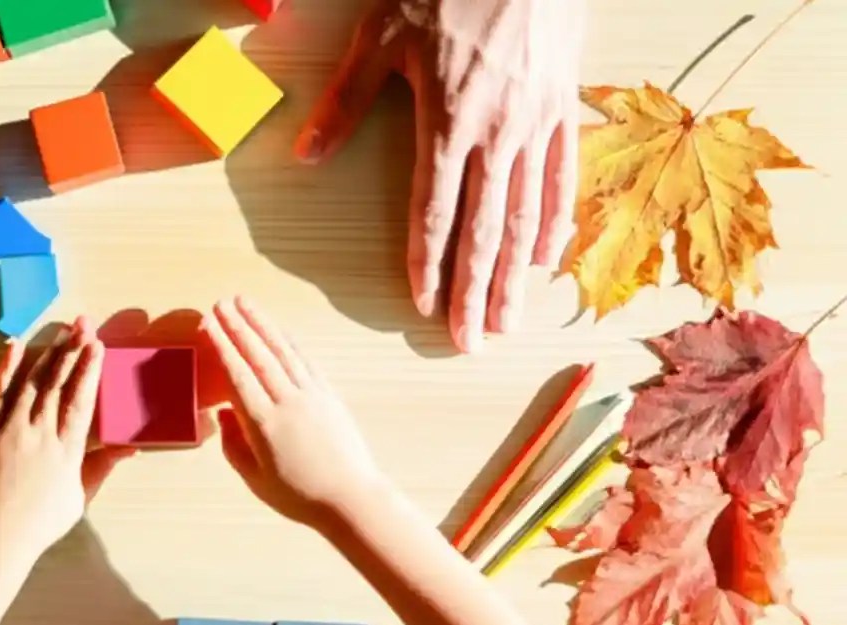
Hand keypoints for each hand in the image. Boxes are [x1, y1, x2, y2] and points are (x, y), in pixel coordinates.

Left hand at [0, 319, 133, 552]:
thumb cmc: (41, 522)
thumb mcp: (80, 497)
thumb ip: (101, 466)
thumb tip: (129, 447)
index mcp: (66, 450)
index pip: (81, 401)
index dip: (90, 371)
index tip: (98, 346)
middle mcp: (40, 433)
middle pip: (58, 384)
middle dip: (73, 351)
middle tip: (84, 324)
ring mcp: (11, 429)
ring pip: (32, 383)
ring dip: (48, 353)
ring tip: (62, 331)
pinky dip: (7, 368)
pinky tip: (16, 346)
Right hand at [204, 297, 391, 527]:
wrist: (350, 498)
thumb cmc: (299, 496)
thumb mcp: (255, 480)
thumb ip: (234, 445)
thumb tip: (224, 412)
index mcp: (264, 424)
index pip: (237, 376)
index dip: (221, 347)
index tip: (207, 325)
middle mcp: (288, 402)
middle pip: (258, 355)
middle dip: (237, 326)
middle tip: (220, 303)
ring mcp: (311, 395)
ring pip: (282, 351)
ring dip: (261, 324)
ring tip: (244, 303)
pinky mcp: (329, 395)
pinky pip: (304, 361)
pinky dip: (288, 341)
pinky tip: (278, 329)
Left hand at [296, 0, 582, 351]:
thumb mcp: (382, 34)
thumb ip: (345, 100)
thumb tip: (307, 154)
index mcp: (447, 118)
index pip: (435, 209)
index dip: (428, 262)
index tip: (423, 307)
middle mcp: (497, 133)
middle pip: (485, 229)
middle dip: (475, 292)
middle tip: (470, 343)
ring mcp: (537, 124)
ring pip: (527, 215)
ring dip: (515, 275)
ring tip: (507, 322)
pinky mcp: (566, 108)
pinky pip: (564, 178)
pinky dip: (555, 223)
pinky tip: (545, 262)